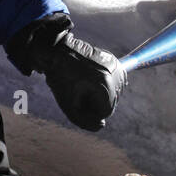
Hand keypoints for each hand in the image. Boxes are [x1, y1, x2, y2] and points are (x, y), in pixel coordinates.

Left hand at [7, 14, 125, 130]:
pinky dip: (103, 84)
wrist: (57, 50)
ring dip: (98, 93)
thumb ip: (85, 122)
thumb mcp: (68, 106)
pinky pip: (114, 82)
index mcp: (105, 85)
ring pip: (113, 94)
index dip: (88, 109)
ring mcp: (117, 66)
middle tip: (77, 88)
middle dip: (94, 102)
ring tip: (83, 81)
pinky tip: (90, 78)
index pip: (105, 113)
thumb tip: (101, 125)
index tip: (75, 96)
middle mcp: (116, 74)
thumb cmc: (60, 78)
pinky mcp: (115, 61)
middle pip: (111, 104)